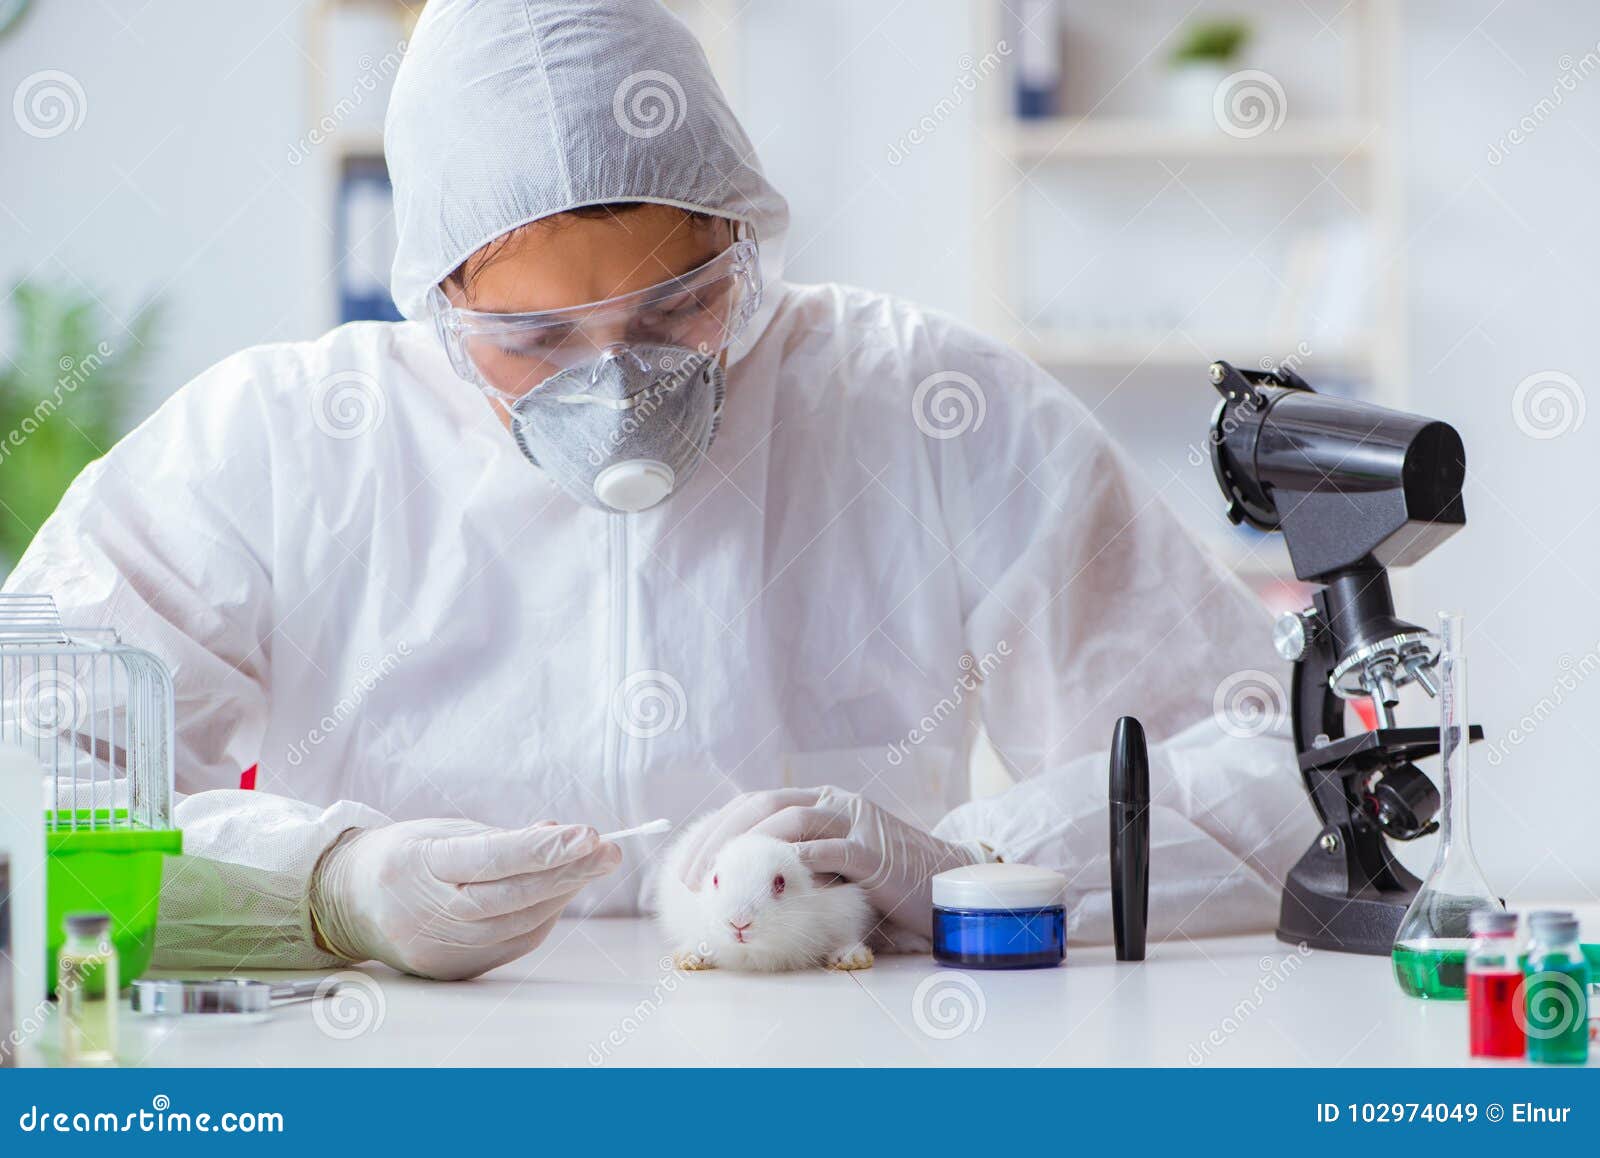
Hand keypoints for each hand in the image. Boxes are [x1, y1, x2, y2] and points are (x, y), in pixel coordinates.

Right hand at [311, 818, 620, 979]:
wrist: (347, 903)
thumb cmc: (403, 854)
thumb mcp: (442, 830)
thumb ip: (502, 837)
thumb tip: (562, 838)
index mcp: (418, 864)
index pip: (492, 858)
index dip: (544, 849)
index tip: (589, 835)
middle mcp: (426, 912)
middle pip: (511, 897)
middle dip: (568, 873)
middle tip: (609, 852)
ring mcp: (438, 948)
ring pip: (519, 924)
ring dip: (561, 894)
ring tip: (589, 864)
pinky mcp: (452, 969)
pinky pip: (512, 943)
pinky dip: (541, 917)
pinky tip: (557, 894)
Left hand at [680, 787, 980, 933]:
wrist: (947, 887)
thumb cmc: (884, 886)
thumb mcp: (832, 871)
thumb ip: (796, 867)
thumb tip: (735, 892)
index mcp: (820, 803)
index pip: (754, 804)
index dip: (714, 830)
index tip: (683, 866)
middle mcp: (834, 803)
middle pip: (764, 805)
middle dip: (720, 838)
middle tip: (691, 877)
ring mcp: (856, 823)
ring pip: (793, 819)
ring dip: (749, 849)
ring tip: (721, 881)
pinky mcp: (875, 851)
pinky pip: (832, 850)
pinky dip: (801, 860)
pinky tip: (774, 877)